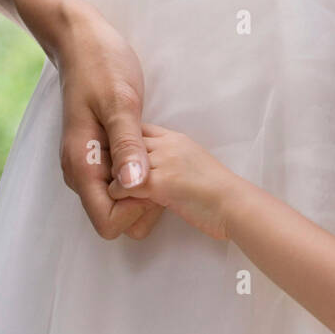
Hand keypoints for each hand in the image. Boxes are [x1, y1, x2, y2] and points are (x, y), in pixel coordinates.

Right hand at [55, 4, 160, 239]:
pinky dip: (138, 172)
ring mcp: (89, 163)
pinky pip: (119, 180)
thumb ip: (127, 144)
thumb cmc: (101, 64)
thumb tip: (133, 186)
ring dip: (142, 187)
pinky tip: (149, 146)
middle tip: (159, 161)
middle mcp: (81, 171)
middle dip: (142, 202)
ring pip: (117, 200)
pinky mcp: (99, 153)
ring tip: (155, 151)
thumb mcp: (121, 100)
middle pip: (113, 216)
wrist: (81, 40)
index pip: (107, 222)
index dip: (135, 211)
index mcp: (83, 164)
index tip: (154, 180)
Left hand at [107, 124, 239, 240]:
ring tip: (108, 191)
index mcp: (175, 138)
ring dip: (111, 178)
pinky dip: (118, 195)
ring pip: (119, 162)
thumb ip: (170, 159)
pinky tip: (121, 203)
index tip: (111, 156)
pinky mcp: (161, 184)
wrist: (233, 204)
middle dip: (109, 156)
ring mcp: (164, 162)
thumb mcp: (191, 163)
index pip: (137, 128)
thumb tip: (150, 167)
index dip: (121, 141)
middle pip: (124, 140)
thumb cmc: (216, 190)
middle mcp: (167, 144)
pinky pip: (124, 185)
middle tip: (100, 173)